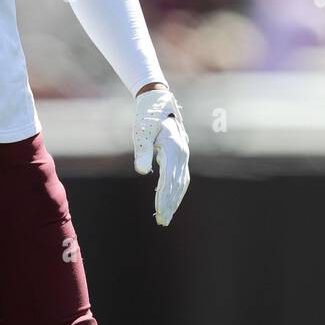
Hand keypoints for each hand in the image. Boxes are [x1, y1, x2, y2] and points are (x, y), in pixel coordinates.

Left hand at [133, 87, 189, 226]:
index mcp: (173, 148)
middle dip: (170, 205)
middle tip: (162, 223)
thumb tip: (142, 172)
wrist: (158, 101)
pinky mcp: (179, 156)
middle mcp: (182, 153)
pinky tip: (167, 202)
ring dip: (174, 201)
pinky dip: (175, 192)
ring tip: (165, 217)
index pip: (169, 180)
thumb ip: (142, 151)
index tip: (159, 214)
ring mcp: (183, 155)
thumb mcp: (142, 132)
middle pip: (177, 185)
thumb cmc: (147, 116)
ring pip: (181, 183)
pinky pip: (179, 178)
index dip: (164, 198)